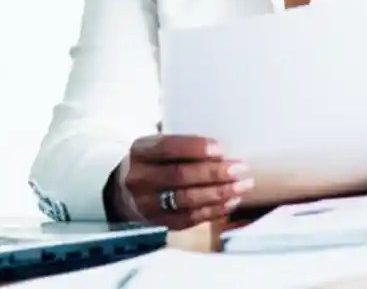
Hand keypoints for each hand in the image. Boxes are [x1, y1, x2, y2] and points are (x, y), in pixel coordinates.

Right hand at [109, 135, 254, 229]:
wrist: (123, 193)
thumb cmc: (152, 163)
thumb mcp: (156, 146)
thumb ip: (181, 144)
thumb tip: (220, 146)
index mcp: (140, 152)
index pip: (166, 148)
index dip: (195, 148)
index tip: (220, 149)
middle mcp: (140, 178)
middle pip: (179, 176)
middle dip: (213, 173)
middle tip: (239, 169)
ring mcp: (147, 204)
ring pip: (186, 200)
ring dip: (218, 193)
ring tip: (242, 186)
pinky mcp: (159, 223)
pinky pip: (189, 219)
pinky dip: (213, 211)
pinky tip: (231, 201)